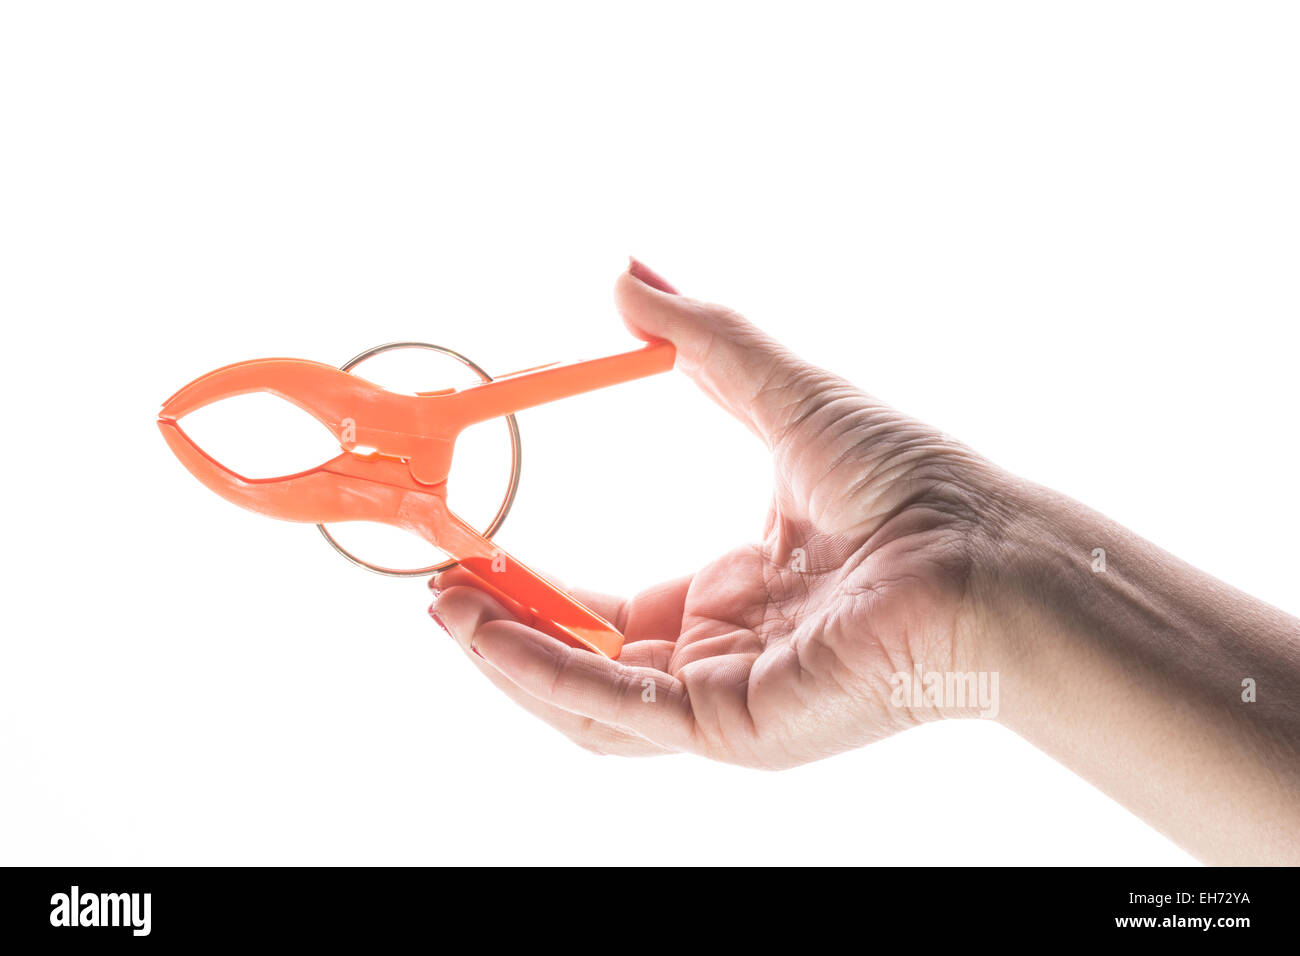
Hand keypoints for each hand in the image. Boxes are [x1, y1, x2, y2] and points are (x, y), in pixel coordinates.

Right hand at [429, 259, 1007, 767]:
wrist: (983, 547)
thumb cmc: (910, 480)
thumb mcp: (776, 393)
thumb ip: (697, 341)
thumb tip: (628, 272)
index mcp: (732, 598)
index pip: (613, 609)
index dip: (538, 590)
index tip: (476, 552)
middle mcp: (724, 655)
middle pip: (586, 660)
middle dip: (506, 629)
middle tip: (439, 587)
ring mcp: (727, 698)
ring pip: (590, 701)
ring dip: (509, 657)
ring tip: (446, 609)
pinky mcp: (736, 728)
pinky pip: (620, 712)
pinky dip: (546, 673)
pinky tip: (488, 633)